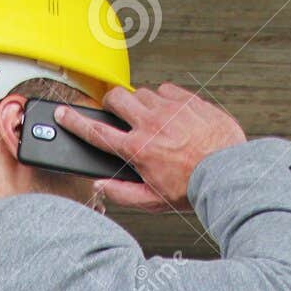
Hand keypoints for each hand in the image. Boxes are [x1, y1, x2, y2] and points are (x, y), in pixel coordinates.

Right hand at [54, 83, 245, 213]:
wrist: (225, 172)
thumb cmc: (192, 188)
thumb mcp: (152, 201)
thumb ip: (121, 194)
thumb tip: (101, 186)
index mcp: (137, 149)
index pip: (96, 131)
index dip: (75, 121)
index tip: (64, 113)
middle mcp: (150, 123)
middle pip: (116, 99)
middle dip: (111, 104)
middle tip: (115, 113)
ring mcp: (169, 108)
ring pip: (141, 92)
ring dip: (139, 103)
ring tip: (148, 119)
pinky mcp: (187, 99)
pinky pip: (166, 89)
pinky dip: (162, 99)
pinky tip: (169, 114)